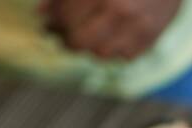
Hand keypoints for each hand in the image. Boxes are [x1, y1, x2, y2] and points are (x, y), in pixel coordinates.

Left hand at [41, 0, 181, 59]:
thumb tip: (41, 14)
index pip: (65, 16)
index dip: (54, 21)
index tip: (50, 20)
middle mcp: (120, 7)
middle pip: (80, 41)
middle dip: (68, 39)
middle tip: (62, 34)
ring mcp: (138, 24)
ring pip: (101, 53)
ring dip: (90, 46)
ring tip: (87, 34)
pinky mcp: (150, 37)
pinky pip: (123, 56)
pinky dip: (114, 49)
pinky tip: (111, 35)